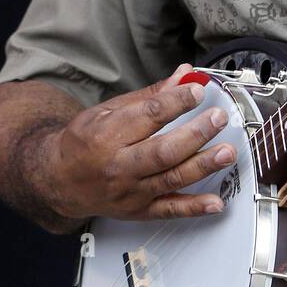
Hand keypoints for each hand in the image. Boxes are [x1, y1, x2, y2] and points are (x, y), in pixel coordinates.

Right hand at [41, 63, 234, 221]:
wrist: (60, 180)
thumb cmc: (84, 142)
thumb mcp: (108, 111)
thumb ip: (150, 96)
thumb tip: (184, 76)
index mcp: (108, 135)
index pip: (148, 116)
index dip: (176, 102)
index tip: (197, 91)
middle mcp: (119, 165)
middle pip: (162, 151)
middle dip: (195, 134)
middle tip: (218, 120)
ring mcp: (130, 191)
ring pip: (171, 178)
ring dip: (203, 165)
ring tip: (227, 152)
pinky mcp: (139, 210)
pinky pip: (170, 210)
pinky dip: (195, 208)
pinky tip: (215, 202)